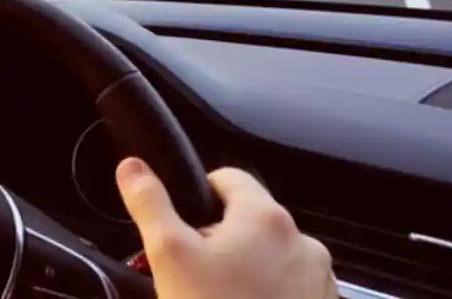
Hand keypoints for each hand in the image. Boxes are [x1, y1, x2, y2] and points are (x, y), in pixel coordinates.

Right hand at [116, 158, 335, 298]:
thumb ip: (150, 204)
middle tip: (193, 275)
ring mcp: (319, 281)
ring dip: (246, 271)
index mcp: (266, 217)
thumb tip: (133, 167)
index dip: (198, 197)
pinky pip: (290, 291)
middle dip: (220, 242)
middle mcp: (303, 243)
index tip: (182, 225)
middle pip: (249, 223)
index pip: (228, 179)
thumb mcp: (168, 255)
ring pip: (270, 260)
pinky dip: (268, 297)